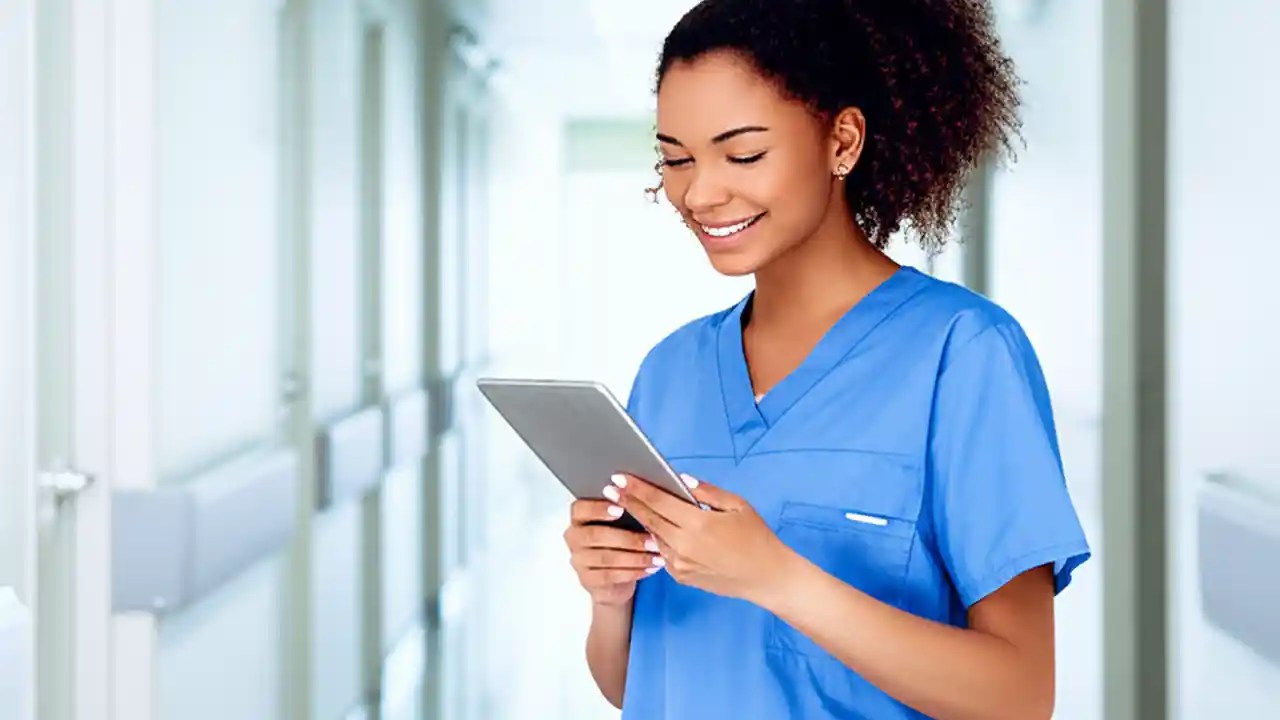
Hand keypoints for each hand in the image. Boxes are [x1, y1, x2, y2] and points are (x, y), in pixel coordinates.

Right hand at [563, 498, 664, 606]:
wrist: (611, 579)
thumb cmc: (618, 544)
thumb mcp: (620, 525)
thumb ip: (625, 511)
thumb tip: (645, 500)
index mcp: (579, 518)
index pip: (580, 509)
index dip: (598, 509)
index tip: (621, 508)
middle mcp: (574, 538)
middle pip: (596, 535)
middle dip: (628, 538)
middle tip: (653, 540)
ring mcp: (578, 561)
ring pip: (606, 558)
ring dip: (636, 557)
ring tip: (657, 557)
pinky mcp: (587, 580)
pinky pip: (611, 575)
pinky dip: (634, 572)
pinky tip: (650, 569)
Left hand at [612, 473, 793, 603]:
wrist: (766, 577)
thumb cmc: (756, 538)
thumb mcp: (737, 505)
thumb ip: (706, 492)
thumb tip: (681, 480)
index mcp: (698, 524)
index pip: (658, 502)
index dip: (637, 488)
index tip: (620, 478)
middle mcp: (684, 546)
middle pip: (649, 519)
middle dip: (628, 502)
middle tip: (610, 488)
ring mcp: (681, 564)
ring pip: (654, 537)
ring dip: (642, 522)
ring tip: (627, 505)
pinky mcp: (682, 577)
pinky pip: (663, 554)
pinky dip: (658, 540)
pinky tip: (654, 529)